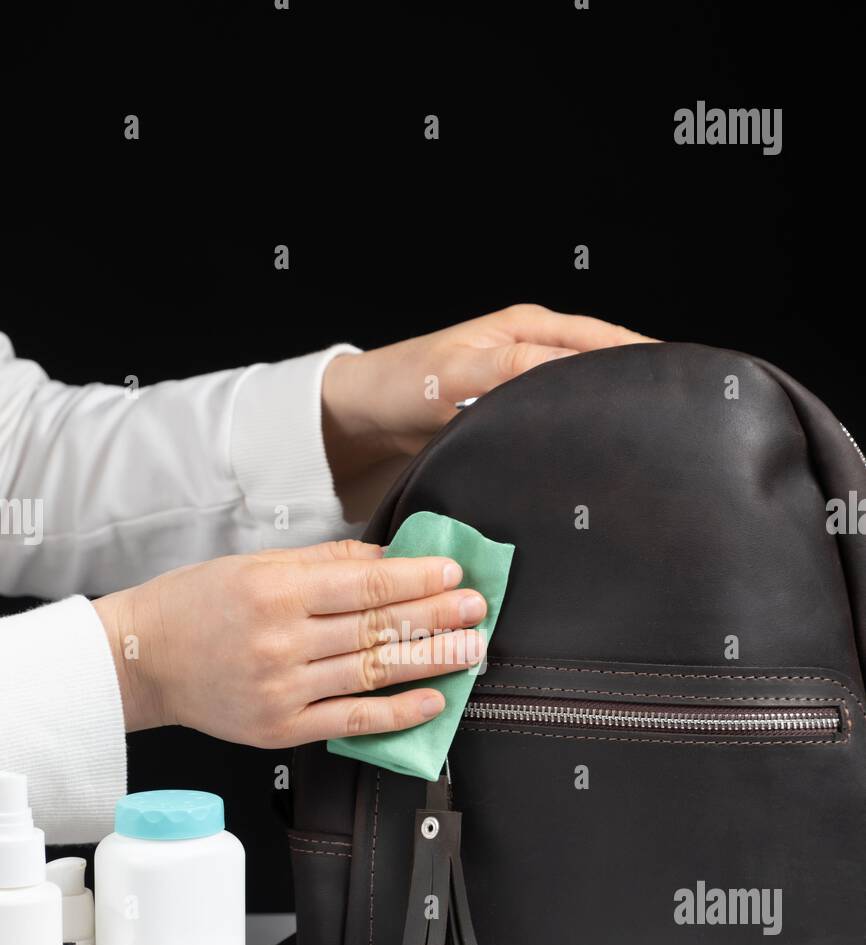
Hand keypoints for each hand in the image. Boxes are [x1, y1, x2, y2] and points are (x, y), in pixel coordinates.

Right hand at [93, 540, 487, 746]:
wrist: (142, 661)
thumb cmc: (196, 605)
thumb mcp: (255, 565)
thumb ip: (325, 562)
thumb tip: (389, 558)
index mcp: (276, 591)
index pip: (364, 584)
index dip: (416, 579)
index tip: (454, 572)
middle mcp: (282, 641)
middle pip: (376, 628)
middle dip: (436, 617)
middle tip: (478, 609)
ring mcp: (284, 689)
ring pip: (373, 672)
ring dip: (431, 661)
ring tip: (472, 650)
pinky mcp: (282, 728)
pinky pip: (352, 721)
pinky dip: (397, 714)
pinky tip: (433, 701)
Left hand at [322, 303, 655, 515]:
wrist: (360, 418)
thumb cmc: (401, 386)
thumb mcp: (456, 375)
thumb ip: (511, 371)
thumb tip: (567, 375)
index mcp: (527, 328)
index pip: (601, 341)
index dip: (637, 360)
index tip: (673, 385)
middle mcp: (534, 351)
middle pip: (601, 366)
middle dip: (634, 389)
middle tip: (673, 421)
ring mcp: (526, 386)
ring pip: (582, 397)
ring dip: (608, 416)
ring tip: (647, 442)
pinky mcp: (514, 418)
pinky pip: (558, 422)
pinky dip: (579, 436)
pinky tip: (595, 460)